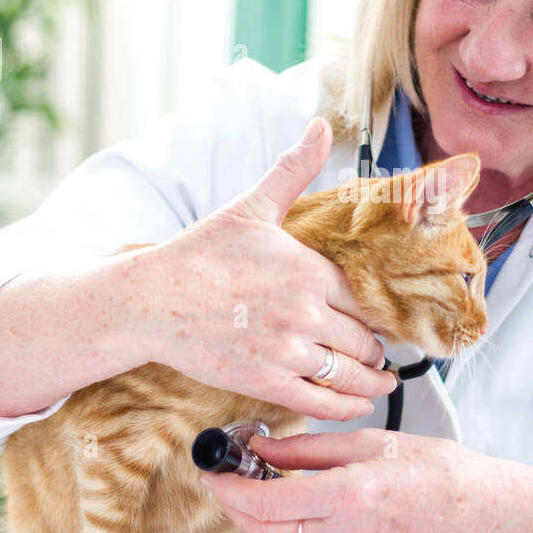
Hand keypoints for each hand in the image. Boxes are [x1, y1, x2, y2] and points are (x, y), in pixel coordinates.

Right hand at [122, 117, 396, 419]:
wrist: (151, 300)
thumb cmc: (200, 253)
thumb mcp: (252, 206)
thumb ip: (294, 170)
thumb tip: (320, 126)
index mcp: (309, 270)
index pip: (366, 300)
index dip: (377, 314)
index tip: (381, 320)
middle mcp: (305, 312)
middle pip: (365, 341)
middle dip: (375, 350)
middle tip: (379, 353)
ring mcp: (287, 351)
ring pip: (351, 374)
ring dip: (371, 382)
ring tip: (378, 382)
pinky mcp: (266, 383)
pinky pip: (324, 402)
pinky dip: (347, 407)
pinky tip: (356, 404)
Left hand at [199, 428, 484, 532]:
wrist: (479, 510)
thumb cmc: (439, 469)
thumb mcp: (370, 442)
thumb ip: (310, 449)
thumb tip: (264, 448)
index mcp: (348, 495)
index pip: (264, 502)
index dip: (229, 486)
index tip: (216, 464)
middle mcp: (344, 532)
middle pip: (261, 531)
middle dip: (232, 503)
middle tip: (225, 472)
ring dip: (255, 515)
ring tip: (253, 480)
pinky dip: (284, 521)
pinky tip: (288, 495)